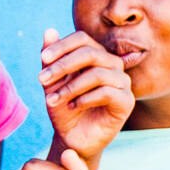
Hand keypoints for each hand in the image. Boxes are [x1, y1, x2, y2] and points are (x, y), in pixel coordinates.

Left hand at [38, 30, 133, 160]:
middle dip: (63, 65)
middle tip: (42, 80)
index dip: (62, 46)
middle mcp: (112, 65)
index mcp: (95, 55)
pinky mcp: (127, 102)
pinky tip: (72, 107)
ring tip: (53, 99)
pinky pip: (107, 92)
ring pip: (97, 73)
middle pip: (90, 52)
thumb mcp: (52, 83)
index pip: (82, 39)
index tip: (43, 59)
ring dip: (70, 86)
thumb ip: (50, 59)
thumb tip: (49, 31)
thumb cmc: (63, 109)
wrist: (72, 138)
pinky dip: (85, 98)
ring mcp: (122, 83)